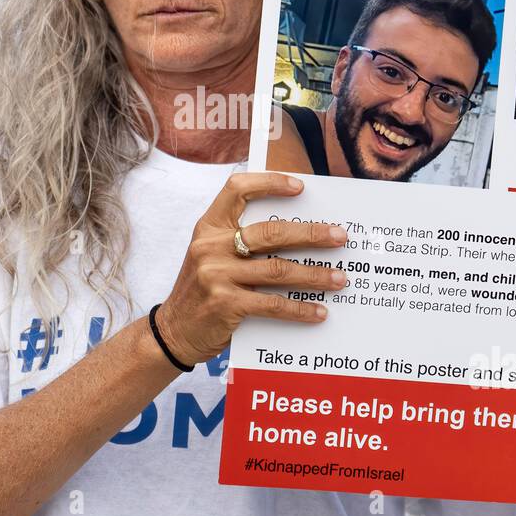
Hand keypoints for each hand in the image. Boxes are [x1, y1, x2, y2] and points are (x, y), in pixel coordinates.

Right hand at [157, 172, 348, 364]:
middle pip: (271, 232)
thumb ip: (241, 241)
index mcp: (209, 227)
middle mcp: (211, 246)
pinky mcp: (226, 304)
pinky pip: (273, 304)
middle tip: (340, 237)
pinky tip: (320, 311)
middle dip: (311, 234)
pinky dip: (300, 309)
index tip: (300, 187)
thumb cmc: (203, 291)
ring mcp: (217, 275)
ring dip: (314, 275)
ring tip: (340, 278)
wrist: (175, 332)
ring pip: (278, 270)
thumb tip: (298, 235)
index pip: (237, 190)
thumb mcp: (212, 256)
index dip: (269, 182)